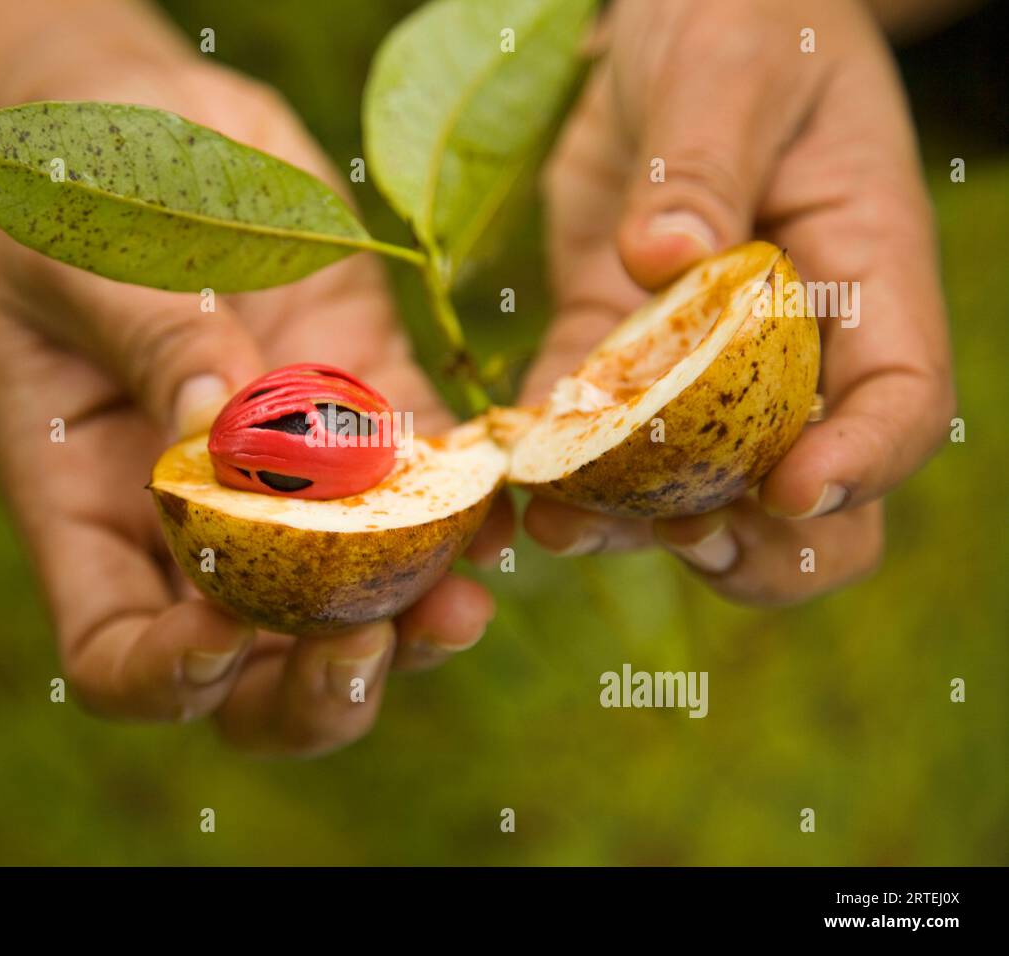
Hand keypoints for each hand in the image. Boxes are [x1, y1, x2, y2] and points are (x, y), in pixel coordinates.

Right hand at [0, 58, 509, 754]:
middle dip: (312, 690)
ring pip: (352, 606)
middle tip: (367, 649)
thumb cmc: (83, 182)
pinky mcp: (369, 416)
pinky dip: (464, 516)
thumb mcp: (88, 257)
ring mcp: (291, 480)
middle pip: (249, 672)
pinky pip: (423, 495)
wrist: (163, 123)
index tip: (223, 630)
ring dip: (411, 623)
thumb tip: (223, 438)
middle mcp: (194, 519)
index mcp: (90, 504)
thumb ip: (153, 345)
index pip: (116, 652)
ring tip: (465, 605)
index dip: (167, 676)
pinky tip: (499, 508)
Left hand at [522, 0, 953, 603]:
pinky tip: (512, 480)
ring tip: (561, 529)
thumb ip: (708, 162)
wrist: (671, 25)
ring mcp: (699, 367)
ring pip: (694, 495)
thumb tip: (668, 261)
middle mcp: (794, 349)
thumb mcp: (731, 68)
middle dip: (753, 545)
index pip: (900, 404)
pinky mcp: (614, 354)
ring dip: (632, 529)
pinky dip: (557, 471)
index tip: (789, 489)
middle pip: (813, 501)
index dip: (860, 464)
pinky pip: (590, 438)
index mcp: (864, 280)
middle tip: (678, 539)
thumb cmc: (737, 23)